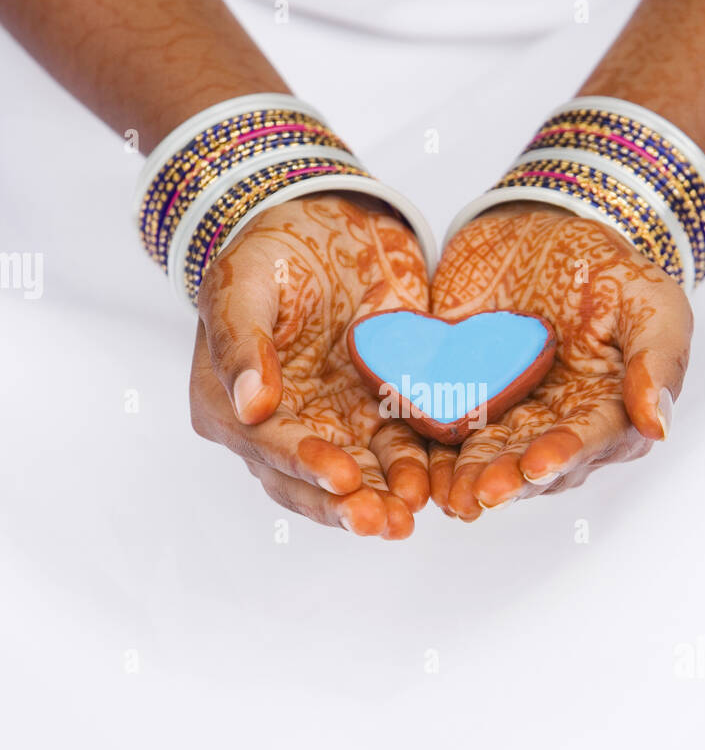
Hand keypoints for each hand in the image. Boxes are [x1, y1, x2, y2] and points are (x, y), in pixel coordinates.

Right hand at [190, 193, 429, 537]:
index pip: (265, 445)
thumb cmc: (267, 251)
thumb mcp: (242, 283)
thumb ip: (240, 340)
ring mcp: (326, 426)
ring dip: (380, 501)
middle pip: (306, 481)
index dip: (304, 463)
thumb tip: (248, 407)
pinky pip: (393, 453)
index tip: (342, 474)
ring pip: (352, 479)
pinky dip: (411, 472)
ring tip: (408, 520)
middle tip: (380, 523)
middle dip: (343, 506)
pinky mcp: (371, 415)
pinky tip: (432, 487)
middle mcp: (274, 429)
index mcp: (227, 406)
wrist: (321, 226)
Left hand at [428, 202, 692, 519]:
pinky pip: (445, 433)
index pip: (589, 439)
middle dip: (507, 479)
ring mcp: (509, 418)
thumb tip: (658, 427)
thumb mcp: (647, 297)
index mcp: (611, 411)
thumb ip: (658, 358)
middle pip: (533, 461)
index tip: (538, 466)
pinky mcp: (464, 402)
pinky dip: (430, 454)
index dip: (564, 454)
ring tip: (448, 495)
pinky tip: (416, 472)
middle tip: (481, 495)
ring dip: (467, 479)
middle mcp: (559, 427)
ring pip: (488, 457)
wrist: (535, 232)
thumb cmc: (605, 267)